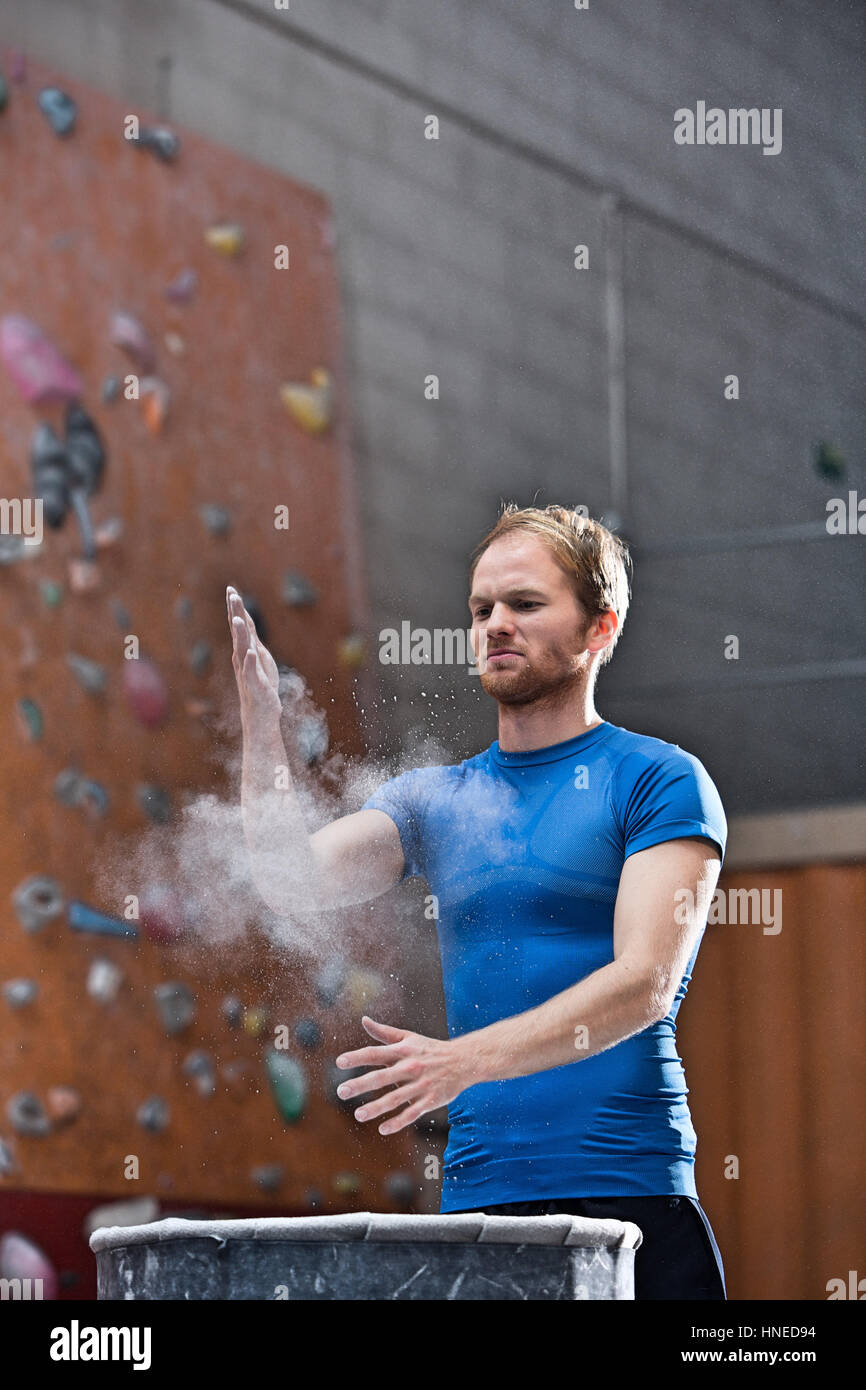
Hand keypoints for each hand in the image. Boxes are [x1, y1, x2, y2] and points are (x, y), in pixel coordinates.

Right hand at [226, 585, 281, 727]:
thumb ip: (252, 640)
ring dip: (240, 635)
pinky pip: (251, 671)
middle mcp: (242, 658)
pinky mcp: (256, 685)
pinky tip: (249, 652)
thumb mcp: (259, 659)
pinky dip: (249, 661)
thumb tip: (246, 622)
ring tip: (239, 619)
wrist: (259, 714)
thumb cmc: (260, 685)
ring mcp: (248, 671)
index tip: (231, 589)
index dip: (236, 608)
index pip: (240, 625)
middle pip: (239, 632)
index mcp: (245, 650)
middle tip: (232, 595)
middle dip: (235, 613)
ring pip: (242, 649)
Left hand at [334, 1016, 474, 1133]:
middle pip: (381, 1077)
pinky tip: (383, 1129)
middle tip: (341, 1092)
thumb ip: (384, 1032)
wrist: (464, 1061)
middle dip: (360, 1085)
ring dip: (376, 1108)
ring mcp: (420, 1085)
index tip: (339, 1062)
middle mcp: (410, 1067)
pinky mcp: (430, 1101)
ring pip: (395, 1099)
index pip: (375, 1053)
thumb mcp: (409, 1037)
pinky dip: (398, 1122)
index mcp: (403, 1051)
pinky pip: (412, 1114)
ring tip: (358, 1115)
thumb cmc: (431, 1049)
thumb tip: (364, 1020)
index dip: (357, 1057)